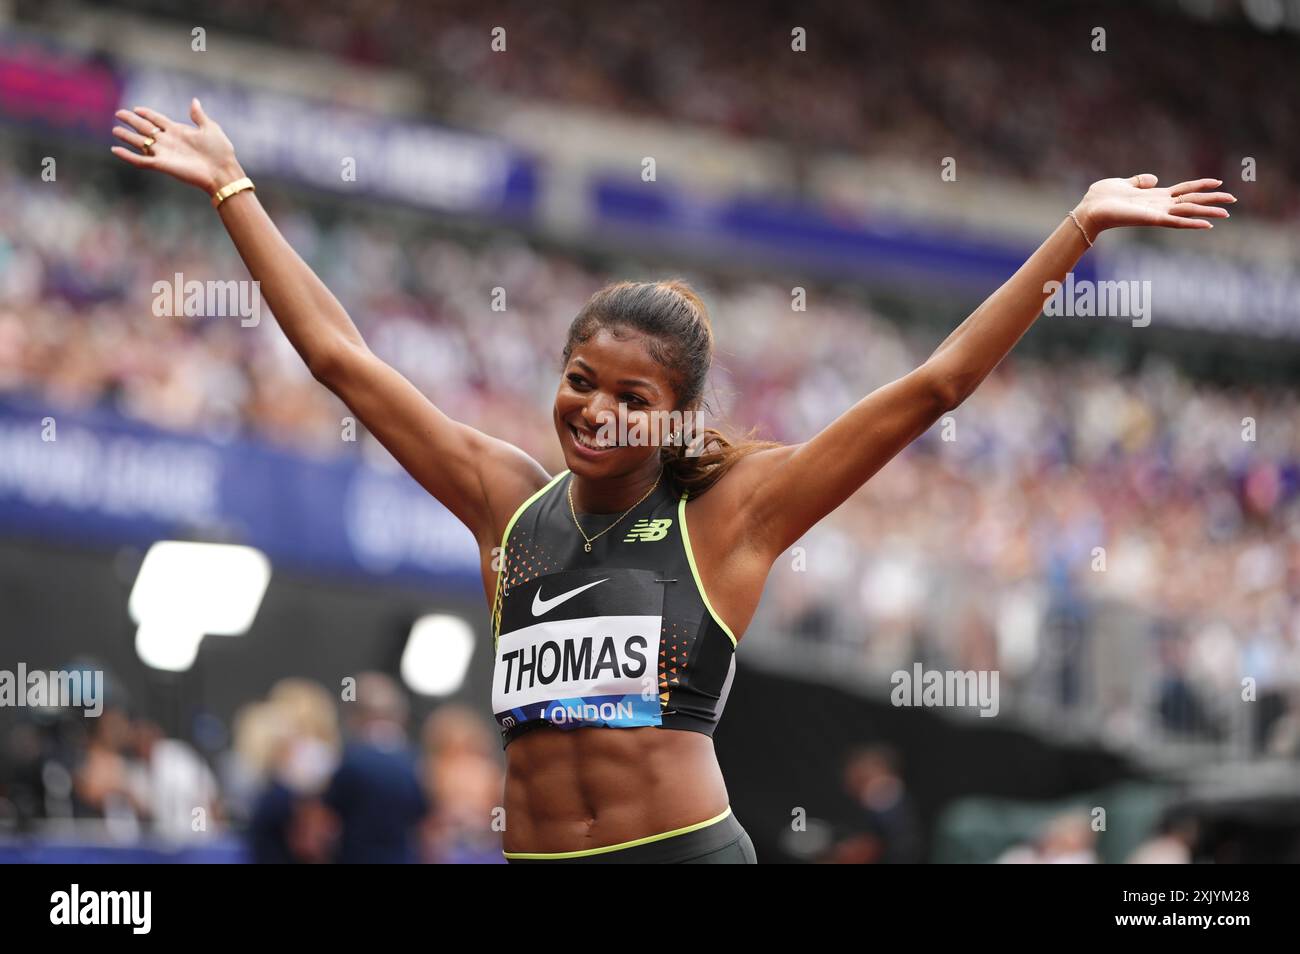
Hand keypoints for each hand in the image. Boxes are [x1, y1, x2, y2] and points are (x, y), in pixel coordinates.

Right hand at [111, 99, 243, 194]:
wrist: (222, 171)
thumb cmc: (220, 151)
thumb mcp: (210, 128)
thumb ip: (199, 116)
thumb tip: (194, 101)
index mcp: (178, 130)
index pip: (157, 120)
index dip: (147, 113)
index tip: (137, 108)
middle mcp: (168, 141)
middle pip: (145, 128)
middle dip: (132, 121)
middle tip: (119, 113)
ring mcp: (163, 153)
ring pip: (140, 143)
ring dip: (127, 136)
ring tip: (115, 130)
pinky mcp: (161, 165)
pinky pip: (140, 160)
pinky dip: (127, 156)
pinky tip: (115, 149)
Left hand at [1073, 173, 1234, 241]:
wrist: (1088, 210)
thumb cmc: (1101, 199)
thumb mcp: (1123, 184)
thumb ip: (1140, 181)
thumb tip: (1153, 179)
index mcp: (1154, 196)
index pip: (1184, 189)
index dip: (1201, 185)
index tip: (1219, 182)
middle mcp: (1159, 206)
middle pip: (1192, 200)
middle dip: (1212, 200)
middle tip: (1233, 200)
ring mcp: (1157, 213)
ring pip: (1189, 211)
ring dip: (1208, 212)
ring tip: (1227, 213)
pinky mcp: (1152, 219)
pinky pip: (1175, 221)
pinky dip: (1191, 223)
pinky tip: (1207, 225)